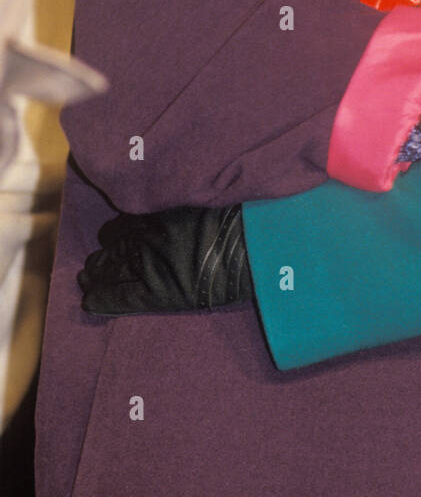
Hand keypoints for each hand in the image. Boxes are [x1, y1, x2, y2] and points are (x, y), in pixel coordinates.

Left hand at [79, 204, 252, 315]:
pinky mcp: (160, 293)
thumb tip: (176, 194)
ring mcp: (152, 264)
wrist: (256, 244)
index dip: (117, 229)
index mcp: (159, 210)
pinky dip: (105, 300)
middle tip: (94, 259)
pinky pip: (124, 297)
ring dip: (98, 272)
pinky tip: (90, 302)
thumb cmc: (240, 215)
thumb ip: (184, 197)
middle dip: (105, 252)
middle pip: (116, 243)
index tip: (111, 233)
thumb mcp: (207, 195)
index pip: (126, 220)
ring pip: (113, 268)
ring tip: (87, 276)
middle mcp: (150, 234)